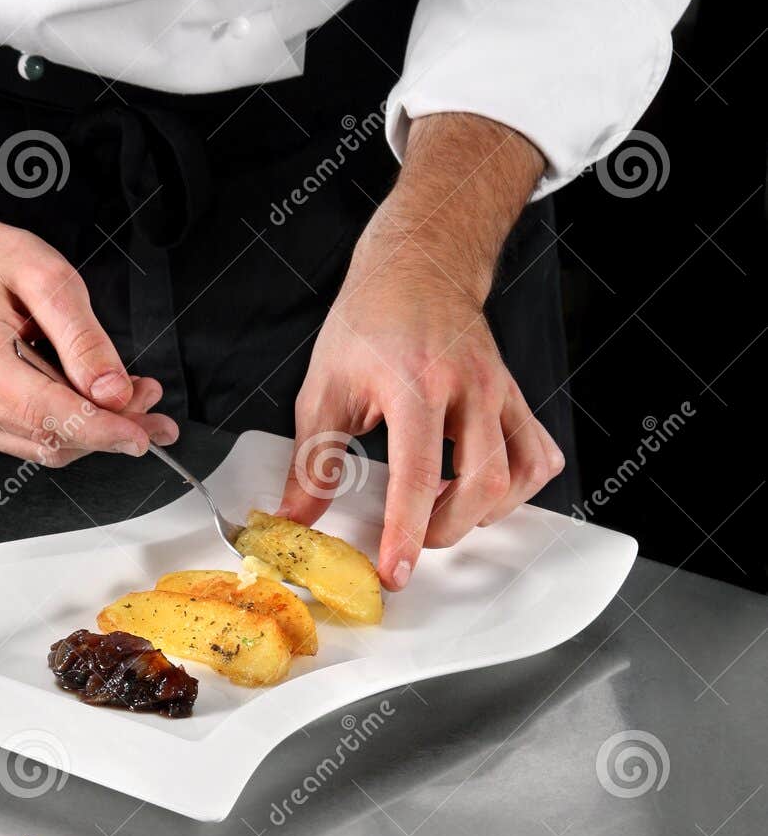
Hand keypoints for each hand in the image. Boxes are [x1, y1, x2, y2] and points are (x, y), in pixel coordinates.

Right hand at [0, 103, 175, 465]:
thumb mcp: (51, 279)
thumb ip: (85, 340)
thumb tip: (114, 394)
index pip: (47, 412)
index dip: (102, 430)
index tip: (143, 436)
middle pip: (50, 435)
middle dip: (109, 426)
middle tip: (149, 402)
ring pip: (44, 446)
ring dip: (94, 431)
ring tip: (130, 400)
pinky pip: (29, 441)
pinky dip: (68, 428)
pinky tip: (91, 405)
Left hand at [278, 115, 563, 588]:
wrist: (419, 265)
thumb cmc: (370, 320)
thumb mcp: (324, 387)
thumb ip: (312, 460)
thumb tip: (295, 518)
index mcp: (415, 383)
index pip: (417, 474)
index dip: (406, 532)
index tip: (395, 571)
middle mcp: (469, 387)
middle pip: (483, 483)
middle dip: (447, 529)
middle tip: (412, 537)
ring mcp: (501, 390)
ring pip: (520, 475)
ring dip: (484, 511)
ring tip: (442, 509)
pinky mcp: (516, 396)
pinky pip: (539, 455)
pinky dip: (515, 486)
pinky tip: (477, 485)